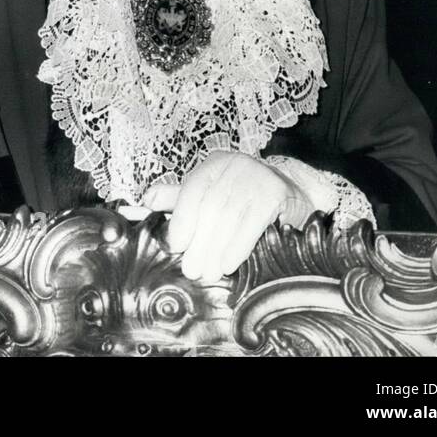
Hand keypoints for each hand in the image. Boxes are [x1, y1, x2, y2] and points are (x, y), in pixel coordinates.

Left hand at [143, 152, 311, 283]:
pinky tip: (229, 263)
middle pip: (211, 206)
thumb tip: (144, 202)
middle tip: (192, 270)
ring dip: (216, 249)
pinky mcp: (276, 192)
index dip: (182, 217)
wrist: (292, 199)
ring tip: (209, 272)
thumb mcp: (210, 196)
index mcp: (215, 164)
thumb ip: (177, 199)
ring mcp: (257, 176)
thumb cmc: (243, 201)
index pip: (193, 188)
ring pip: (229, 216)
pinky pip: (252, 222)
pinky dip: (239, 245)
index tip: (175, 245)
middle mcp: (235, 164)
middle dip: (199, 241)